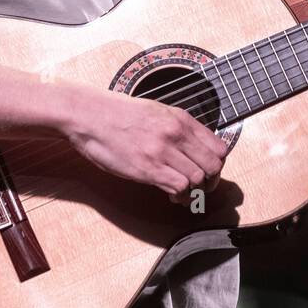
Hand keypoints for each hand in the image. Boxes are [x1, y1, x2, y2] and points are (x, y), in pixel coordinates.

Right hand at [62, 88, 228, 203]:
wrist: (88, 115)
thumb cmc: (117, 113)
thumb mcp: (155, 111)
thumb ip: (177, 127)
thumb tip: (193, 146)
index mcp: (181, 119)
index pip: (219, 147)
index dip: (218, 165)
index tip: (209, 172)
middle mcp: (176, 134)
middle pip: (213, 166)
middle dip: (211, 182)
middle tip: (201, 188)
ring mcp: (162, 151)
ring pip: (197, 179)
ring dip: (195, 192)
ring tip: (184, 194)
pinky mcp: (147, 168)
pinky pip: (179, 187)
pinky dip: (180, 196)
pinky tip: (172, 196)